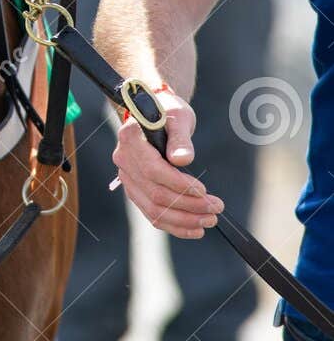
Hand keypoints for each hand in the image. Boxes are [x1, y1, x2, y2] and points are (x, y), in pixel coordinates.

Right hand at [111, 91, 223, 238]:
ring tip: (210, 220)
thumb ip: (180, 138)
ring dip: (184, 220)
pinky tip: (195, 229)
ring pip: (153, 210)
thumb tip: (182, 159)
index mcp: (130, 139)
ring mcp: (128, 178)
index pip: (153, 170)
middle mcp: (124, 161)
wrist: (156, 115)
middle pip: (155, 194)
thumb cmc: (168, 112)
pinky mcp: (136, 190)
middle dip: (188, 205)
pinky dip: (175, 225)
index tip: (204, 190)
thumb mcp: (178, 116)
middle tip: (216, 208)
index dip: (179, 184)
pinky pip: (152, 214)